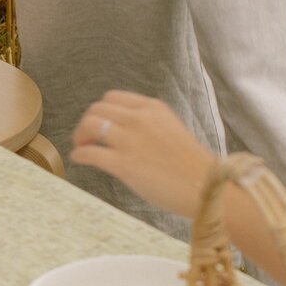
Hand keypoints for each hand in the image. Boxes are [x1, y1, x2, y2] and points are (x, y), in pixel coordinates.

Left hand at [69, 91, 214, 219]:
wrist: (206, 187)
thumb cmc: (192, 165)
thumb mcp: (171, 129)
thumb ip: (148, 124)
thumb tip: (123, 130)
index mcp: (153, 108)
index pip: (113, 98)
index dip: (100, 110)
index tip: (97, 122)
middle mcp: (140, 119)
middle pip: (97, 109)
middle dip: (87, 122)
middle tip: (85, 137)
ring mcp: (131, 141)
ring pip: (91, 125)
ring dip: (80, 135)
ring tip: (82, 147)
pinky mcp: (124, 165)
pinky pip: (91, 153)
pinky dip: (80, 155)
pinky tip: (79, 159)